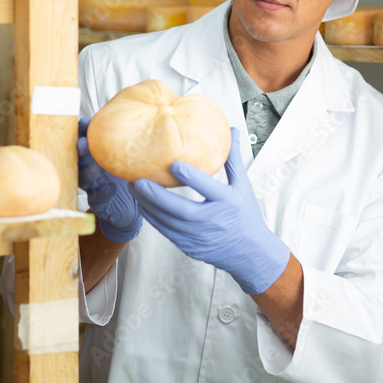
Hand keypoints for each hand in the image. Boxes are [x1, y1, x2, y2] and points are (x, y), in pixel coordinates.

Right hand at [78, 117, 141, 243]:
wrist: (134, 205)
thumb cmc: (133, 175)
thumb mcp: (132, 154)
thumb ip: (129, 139)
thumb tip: (139, 111)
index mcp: (96, 155)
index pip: (85, 141)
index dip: (82, 132)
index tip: (85, 122)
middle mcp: (90, 169)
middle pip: (78, 158)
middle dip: (79, 150)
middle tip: (83, 143)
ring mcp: (92, 187)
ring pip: (83, 178)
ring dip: (88, 171)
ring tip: (97, 167)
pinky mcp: (98, 203)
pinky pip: (97, 198)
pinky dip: (103, 193)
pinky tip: (110, 188)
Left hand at [129, 128, 289, 294]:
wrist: (249, 252)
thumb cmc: (245, 214)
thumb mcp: (243, 186)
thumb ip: (233, 159)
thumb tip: (231, 130)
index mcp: (228, 202)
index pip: (208, 188)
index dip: (192, 177)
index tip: (173, 164)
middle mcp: (214, 221)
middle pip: (182, 210)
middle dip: (157, 196)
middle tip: (138, 180)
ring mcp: (201, 237)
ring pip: (169, 223)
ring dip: (149, 206)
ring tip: (134, 189)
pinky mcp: (190, 247)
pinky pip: (167, 232)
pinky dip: (153, 219)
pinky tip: (142, 205)